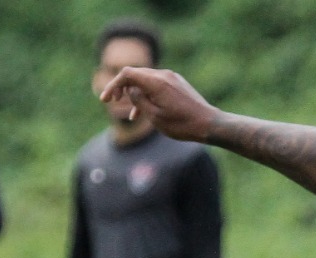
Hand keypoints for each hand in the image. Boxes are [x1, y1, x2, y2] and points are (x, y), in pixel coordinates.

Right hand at [98, 67, 217, 142]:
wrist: (210, 125)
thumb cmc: (183, 125)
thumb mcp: (155, 116)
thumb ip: (139, 100)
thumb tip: (130, 90)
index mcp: (155, 82)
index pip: (127, 74)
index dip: (113, 85)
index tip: (105, 99)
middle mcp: (163, 75)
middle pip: (135, 75)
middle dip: (122, 88)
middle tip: (112, 101)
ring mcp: (172, 78)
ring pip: (146, 81)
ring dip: (135, 94)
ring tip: (130, 114)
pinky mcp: (178, 84)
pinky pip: (157, 86)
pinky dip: (148, 95)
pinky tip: (145, 111)